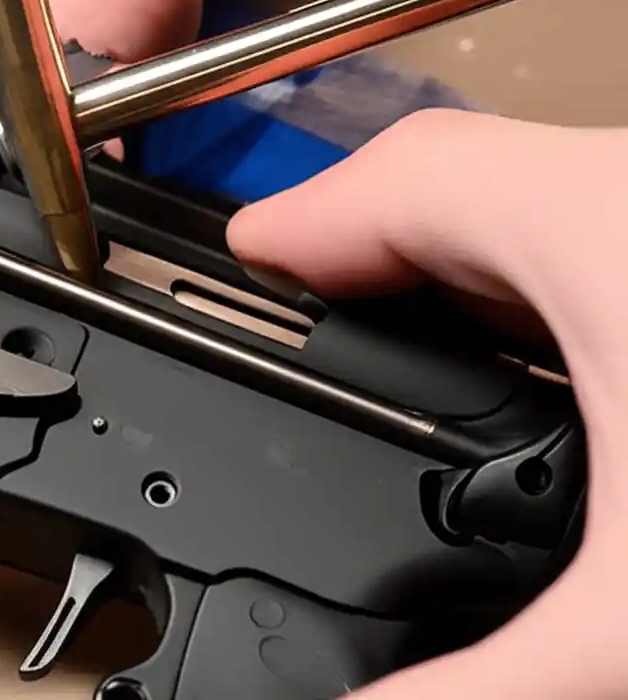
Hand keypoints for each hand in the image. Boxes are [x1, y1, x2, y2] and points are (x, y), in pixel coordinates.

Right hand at [228, 108, 627, 697]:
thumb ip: (478, 680)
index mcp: (604, 235)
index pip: (404, 182)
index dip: (294, 227)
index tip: (239, 270)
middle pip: (457, 181)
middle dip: (361, 253)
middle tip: (301, 314)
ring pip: (536, 195)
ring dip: (450, 263)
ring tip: (397, 335)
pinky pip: (595, 230)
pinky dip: (534, 282)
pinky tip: (535, 361)